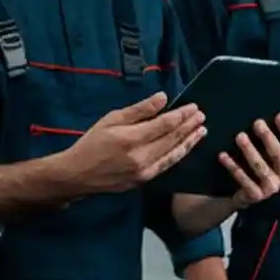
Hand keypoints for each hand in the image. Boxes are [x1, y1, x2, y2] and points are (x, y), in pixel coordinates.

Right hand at [59, 91, 205, 193]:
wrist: (78, 174)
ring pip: (174, 154)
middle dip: (189, 126)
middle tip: (201, 116)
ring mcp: (145, 171)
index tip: (193, 107)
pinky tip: (186, 147)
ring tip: (202, 130)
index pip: (165, 124)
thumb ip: (139, 110)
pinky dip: (179, 155)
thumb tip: (163, 98)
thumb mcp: (112, 119)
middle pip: (173, 139)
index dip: (182, 115)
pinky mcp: (144, 180)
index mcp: (132, 138)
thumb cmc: (92, 142)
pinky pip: (167, 165)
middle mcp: (142, 156)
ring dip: (189, 141)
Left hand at [220, 114, 279, 209]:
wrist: (243, 191)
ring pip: (262, 168)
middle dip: (268, 138)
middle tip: (256, 123)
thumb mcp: (265, 148)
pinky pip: (245, 181)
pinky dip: (234, 168)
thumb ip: (269, 134)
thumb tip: (263, 105)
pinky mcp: (256, 196)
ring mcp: (272, 188)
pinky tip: (223, 155)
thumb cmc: (258, 161)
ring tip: (239, 136)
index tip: (279, 115)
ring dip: (250, 151)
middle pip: (279, 156)